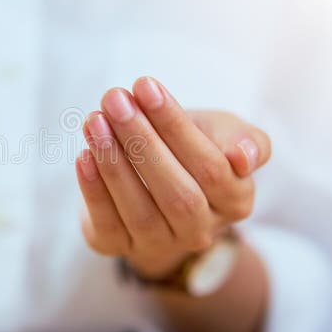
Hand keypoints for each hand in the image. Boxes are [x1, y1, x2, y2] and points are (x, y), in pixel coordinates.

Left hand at [76, 77, 270, 278]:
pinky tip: (84, 155)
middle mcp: (201, 230)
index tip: (145, 86)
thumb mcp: (224, 134)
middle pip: (177, 193)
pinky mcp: (118, 246)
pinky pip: (107, 225)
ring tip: (95, 120)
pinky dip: (94, 190)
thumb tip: (242, 157)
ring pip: (140, 211)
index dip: (175, 126)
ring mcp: (160, 244)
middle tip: (114, 99)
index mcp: (236, 200)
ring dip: (114, 162)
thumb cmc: (194, 147)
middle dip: (142, 142)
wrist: (157, 179)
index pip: (212, 167)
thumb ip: (246, 140)